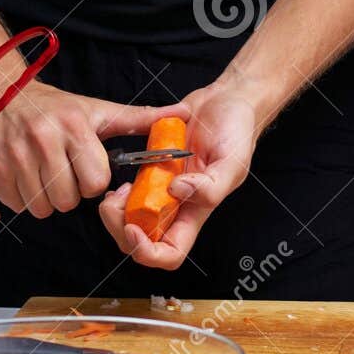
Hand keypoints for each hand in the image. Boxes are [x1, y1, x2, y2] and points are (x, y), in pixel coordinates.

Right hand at [0, 80, 191, 219]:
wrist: (1, 93)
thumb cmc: (56, 107)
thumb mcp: (99, 109)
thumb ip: (141, 118)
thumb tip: (181, 115)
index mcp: (74, 126)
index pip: (96, 181)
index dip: (95, 181)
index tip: (88, 169)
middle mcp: (43, 140)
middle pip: (67, 200)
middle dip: (71, 193)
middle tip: (66, 173)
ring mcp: (14, 156)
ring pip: (42, 208)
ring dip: (48, 198)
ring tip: (47, 175)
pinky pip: (18, 205)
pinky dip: (24, 198)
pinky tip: (27, 176)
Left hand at [98, 80, 259, 271]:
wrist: (227, 99)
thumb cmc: (237, 130)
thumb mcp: (232, 160)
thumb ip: (210, 184)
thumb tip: (177, 192)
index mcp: (197, 211)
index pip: (170, 253)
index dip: (148, 252)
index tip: (133, 229)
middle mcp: (177, 205)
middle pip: (142, 240)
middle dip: (121, 229)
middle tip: (115, 205)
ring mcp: (162, 188)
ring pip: (130, 218)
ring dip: (116, 212)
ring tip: (118, 191)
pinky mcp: (152, 169)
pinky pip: (130, 191)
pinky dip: (118, 191)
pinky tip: (124, 176)